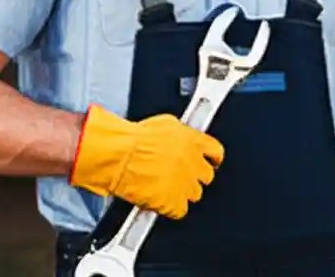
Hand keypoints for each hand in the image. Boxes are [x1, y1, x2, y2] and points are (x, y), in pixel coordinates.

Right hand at [69, 104, 223, 219]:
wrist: (118, 155)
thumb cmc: (133, 138)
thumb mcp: (163, 124)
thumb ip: (181, 134)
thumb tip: (184, 137)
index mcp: (194, 141)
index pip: (216, 152)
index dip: (211, 159)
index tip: (209, 162)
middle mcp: (193, 163)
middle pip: (207, 176)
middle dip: (194, 176)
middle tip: (179, 174)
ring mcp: (185, 184)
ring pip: (194, 194)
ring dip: (182, 191)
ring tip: (165, 186)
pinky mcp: (174, 202)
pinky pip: (180, 210)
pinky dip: (171, 207)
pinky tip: (160, 198)